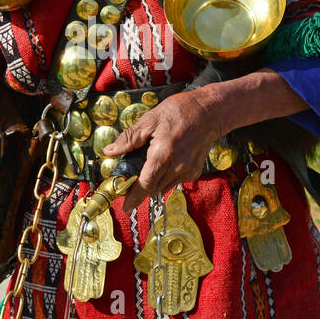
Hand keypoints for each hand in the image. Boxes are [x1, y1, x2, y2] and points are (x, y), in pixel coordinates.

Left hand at [103, 91, 218, 211]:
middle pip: (153, 189)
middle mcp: (178, 166)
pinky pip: (173, 181)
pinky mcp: (194, 172)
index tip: (125, 207)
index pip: (146, 184)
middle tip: (128, 184)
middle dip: (139, 190)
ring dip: (151, 184)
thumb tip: (110, 151)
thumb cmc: (180, 111)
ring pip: (163, 187)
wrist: (209, 112)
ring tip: (144, 169)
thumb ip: (129, 138)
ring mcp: (188, 171)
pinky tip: (162, 163)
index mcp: (164, 153)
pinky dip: (164, 177)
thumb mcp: (150, 120)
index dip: (134, 197)